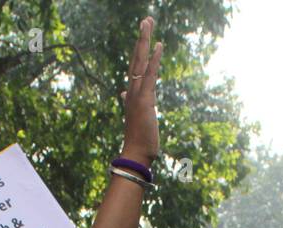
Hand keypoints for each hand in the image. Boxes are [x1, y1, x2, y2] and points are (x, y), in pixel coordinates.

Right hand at [120, 17, 162, 165]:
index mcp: (132, 93)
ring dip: (145, 41)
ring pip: (140, 61)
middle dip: (141, 38)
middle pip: (136, 58)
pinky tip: (158, 45)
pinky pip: (149, 75)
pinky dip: (154, 59)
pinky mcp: (145, 100)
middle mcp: (132, 90)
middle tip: (146, 20)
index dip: (139, 49)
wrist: (136, 152)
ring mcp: (137, 94)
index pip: (135, 66)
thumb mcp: (138, 116)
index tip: (143, 35)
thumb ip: (132, 103)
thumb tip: (123, 94)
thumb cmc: (139, 137)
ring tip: (148, 22)